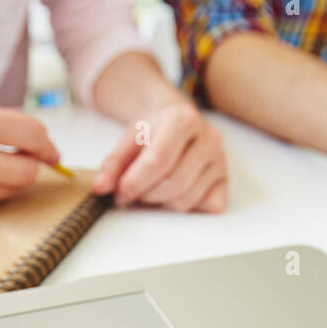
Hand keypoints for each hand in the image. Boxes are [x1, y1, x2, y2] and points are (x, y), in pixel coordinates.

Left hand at [92, 101, 226, 212]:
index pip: (158, 161)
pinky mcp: (226, 179)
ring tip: (151, 190)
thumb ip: (113, 163)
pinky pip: (207, 207)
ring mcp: (221, 160)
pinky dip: (186, 207)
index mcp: (182, 120)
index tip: (119, 194)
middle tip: (133, 194)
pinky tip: (174, 193)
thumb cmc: (153, 131)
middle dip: (146, 195)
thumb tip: (100, 188)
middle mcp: (208, 138)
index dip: (135, 183)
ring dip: (161, 203)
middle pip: (173, 183)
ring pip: (187, 199)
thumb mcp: (129, 139)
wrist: (177, 121)